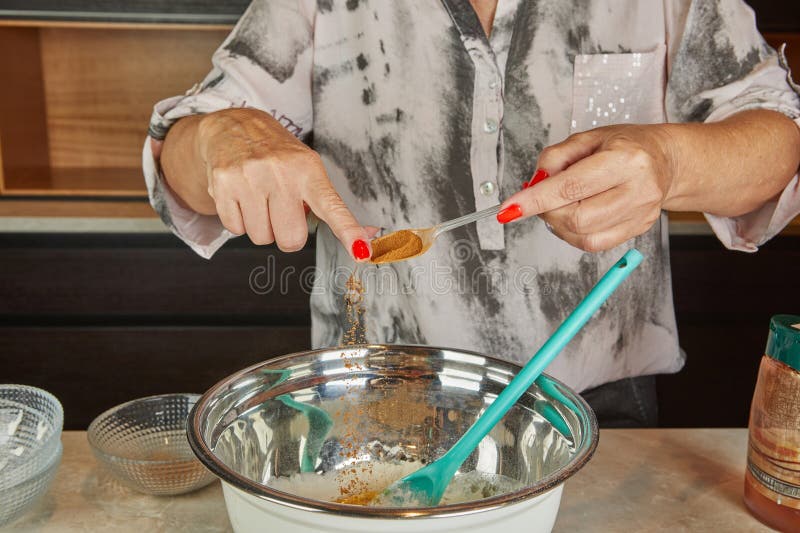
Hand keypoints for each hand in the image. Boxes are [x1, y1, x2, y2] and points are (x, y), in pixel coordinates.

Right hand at [193, 108, 373, 258]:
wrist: (233, 127)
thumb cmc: (278, 158)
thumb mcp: (308, 170)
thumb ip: (332, 208)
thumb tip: (364, 245)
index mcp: (308, 170)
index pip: (332, 207)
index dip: (348, 232)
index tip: (362, 252)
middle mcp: (280, 173)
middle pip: (291, 240)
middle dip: (286, 234)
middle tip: (281, 211)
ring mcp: (249, 178)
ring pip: (261, 238)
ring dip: (262, 227)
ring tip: (259, 199)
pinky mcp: (223, 185)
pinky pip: (236, 229)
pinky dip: (239, 220)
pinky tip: (241, 197)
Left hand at [497, 125, 674, 251]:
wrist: (665, 160)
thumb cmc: (626, 145)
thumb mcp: (588, 138)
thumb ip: (555, 158)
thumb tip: (532, 184)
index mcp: (625, 159)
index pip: (570, 186)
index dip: (535, 200)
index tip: (509, 209)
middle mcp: (637, 189)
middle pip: (577, 218)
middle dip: (548, 212)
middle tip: (543, 198)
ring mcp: (641, 213)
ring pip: (584, 236)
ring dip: (560, 224)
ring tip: (563, 203)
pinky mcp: (639, 229)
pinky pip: (595, 244)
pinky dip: (575, 233)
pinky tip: (576, 216)